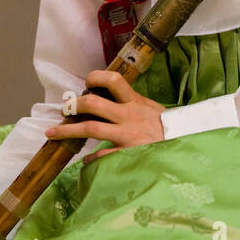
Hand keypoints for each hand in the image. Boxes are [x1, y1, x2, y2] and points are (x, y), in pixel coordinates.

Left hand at [45, 69, 164, 164]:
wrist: (186, 145)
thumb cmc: (167, 127)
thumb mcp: (151, 108)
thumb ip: (131, 102)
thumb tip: (108, 95)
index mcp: (134, 101)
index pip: (113, 80)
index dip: (95, 77)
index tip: (86, 82)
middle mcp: (128, 115)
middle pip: (93, 103)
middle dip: (73, 105)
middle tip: (64, 109)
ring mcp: (127, 135)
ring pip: (91, 128)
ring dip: (68, 130)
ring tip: (53, 133)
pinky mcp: (128, 153)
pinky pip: (102, 155)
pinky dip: (90, 159)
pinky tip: (85, 162)